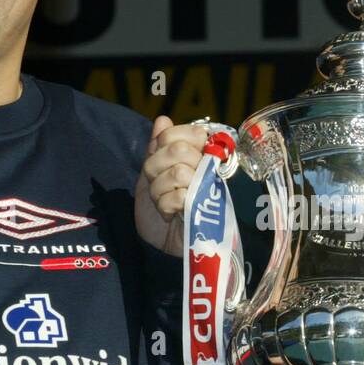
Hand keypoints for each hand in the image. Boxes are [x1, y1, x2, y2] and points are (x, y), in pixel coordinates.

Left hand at [134, 116, 207, 256]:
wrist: (163, 244)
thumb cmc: (162, 206)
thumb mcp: (154, 173)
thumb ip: (158, 146)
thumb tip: (163, 120)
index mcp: (199, 155)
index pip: (185, 131)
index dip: (167, 141)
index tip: (164, 160)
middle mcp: (208, 168)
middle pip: (179, 149)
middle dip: (158, 167)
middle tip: (161, 183)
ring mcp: (209, 189)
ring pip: (178, 173)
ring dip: (160, 190)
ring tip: (164, 200)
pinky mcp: (205, 211)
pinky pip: (179, 196)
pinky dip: (165, 207)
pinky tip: (170, 213)